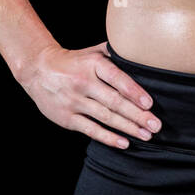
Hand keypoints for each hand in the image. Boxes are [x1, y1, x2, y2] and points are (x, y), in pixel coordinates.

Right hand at [17, 40, 160, 148]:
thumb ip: (113, 52)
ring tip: (146, 135)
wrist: (38, 70)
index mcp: (92, 64)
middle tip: (155, 125)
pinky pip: (91, 130)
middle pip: (115, 102)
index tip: (149, 104)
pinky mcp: (67, 118)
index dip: (134, 92)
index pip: (117, 78)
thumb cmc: (72, 61)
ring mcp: (74, 102)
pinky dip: (108, 137)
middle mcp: (84, 83)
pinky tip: (124, 142)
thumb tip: (140, 53)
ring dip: (128, 128)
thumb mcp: (91, 52)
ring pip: (106, 117)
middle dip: (137, 115)